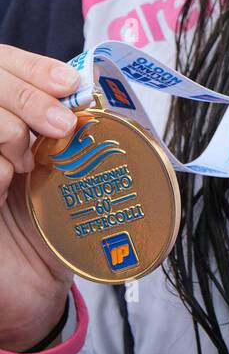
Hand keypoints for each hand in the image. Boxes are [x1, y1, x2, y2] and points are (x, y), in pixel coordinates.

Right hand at [0, 43, 80, 350]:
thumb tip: (94, 86)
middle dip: (28, 96)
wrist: (33, 289)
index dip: (32, 68)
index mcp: (4, 115)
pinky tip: (10, 182)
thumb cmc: (52, 222)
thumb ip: (69, 126)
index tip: (69, 83)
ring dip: (12, 128)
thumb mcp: (68, 167)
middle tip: (61, 124)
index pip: (3, 65)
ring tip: (34, 161)